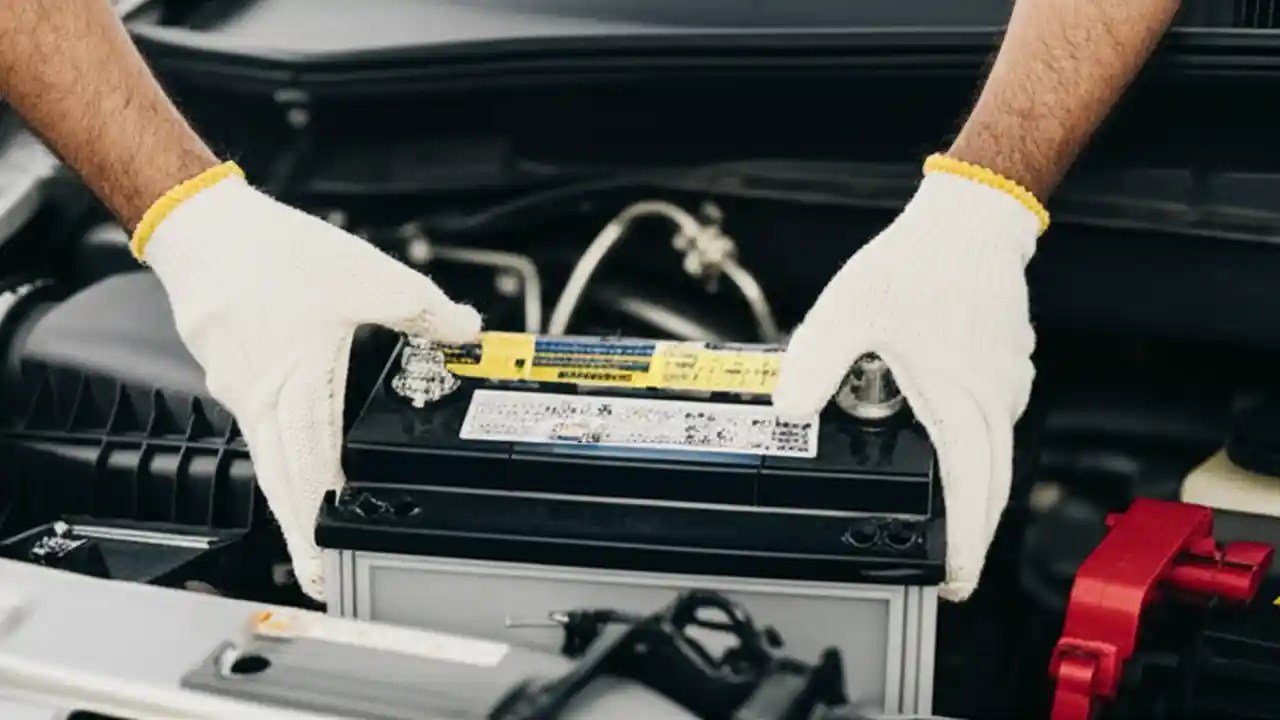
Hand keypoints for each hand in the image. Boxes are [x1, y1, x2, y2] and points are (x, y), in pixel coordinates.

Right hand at [142, 169, 480, 600]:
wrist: (204, 227)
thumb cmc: (273, 253)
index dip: (319, 523)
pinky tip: (298, 454)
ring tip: (314, 525)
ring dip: (292, 493)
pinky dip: (280, 452)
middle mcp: (259, 400)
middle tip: (319, 575)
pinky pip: (256, 426)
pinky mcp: (230, 374)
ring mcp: (238, 390)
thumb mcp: (368, 278)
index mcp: (294, 387)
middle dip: (302, 533)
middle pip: (281, 483)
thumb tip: (468, 331)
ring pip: (268, 457)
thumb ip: (424, 311)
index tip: (325, 564)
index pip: (308, 474)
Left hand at [771, 167, 1042, 600]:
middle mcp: (991, 397)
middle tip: (954, 565)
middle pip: (992, 484)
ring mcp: (1006, 380)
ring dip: (975, 486)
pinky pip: (996, 419)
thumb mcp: (846, 314)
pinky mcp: (1007, 364)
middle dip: (973, 532)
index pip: (970, 490)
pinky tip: (950, 435)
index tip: (959, 579)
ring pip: (995, 451)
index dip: (966, 544)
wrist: (970, 220)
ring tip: (947, 510)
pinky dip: (978, 442)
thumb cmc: (917, 263)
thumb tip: (788, 410)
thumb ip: (813, 366)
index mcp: (957, 397)